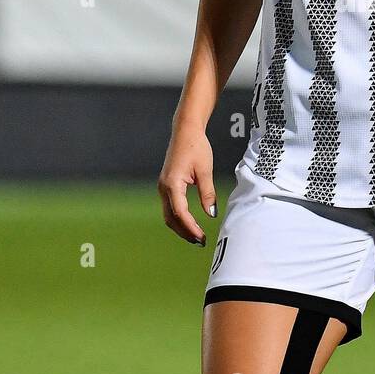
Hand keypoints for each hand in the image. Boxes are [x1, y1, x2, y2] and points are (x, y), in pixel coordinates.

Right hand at [157, 123, 216, 244]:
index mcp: (172, 184)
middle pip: (171, 218)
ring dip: (181, 227)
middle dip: (184, 232)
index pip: (180, 213)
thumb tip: (211, 214)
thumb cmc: (196, 147)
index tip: (202, 237)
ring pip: (168, 214)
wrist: (185, 131)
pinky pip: (169, 207)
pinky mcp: (166, 185)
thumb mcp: (205, 170)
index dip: (191, 227)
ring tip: (196, 236)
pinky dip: (178, 218)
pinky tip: (189, 223)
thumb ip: (207, 193)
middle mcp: (164, 187)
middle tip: (200, 241)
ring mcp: (163, 187)